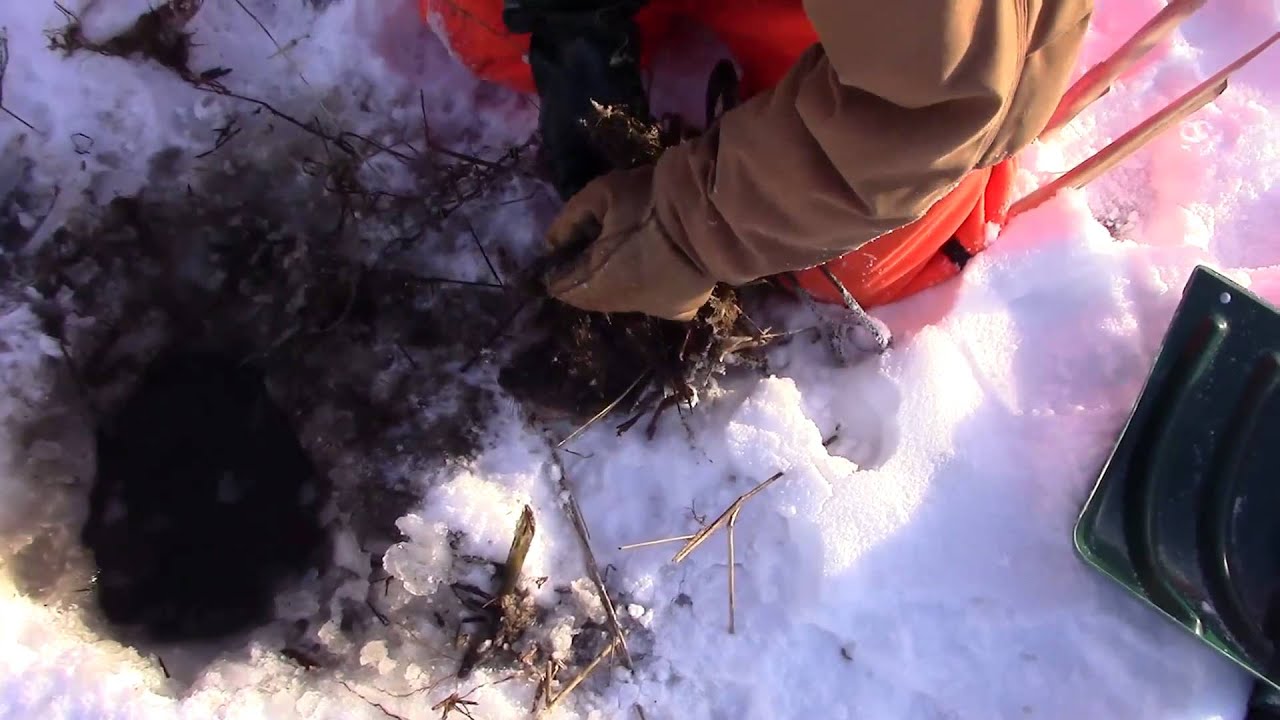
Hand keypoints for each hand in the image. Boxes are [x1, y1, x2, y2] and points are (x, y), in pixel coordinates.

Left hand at [542, 164, 714, 321]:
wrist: (715, 214)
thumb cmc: (652, 202)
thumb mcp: (602, 194)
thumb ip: (570, 218)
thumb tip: (552, 241)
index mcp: (597, 284)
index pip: (559, 287)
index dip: (560, 262)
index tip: (572, 240)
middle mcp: (623, 306)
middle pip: (592, 295)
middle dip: (590, 271)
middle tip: (603, 238)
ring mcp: (655, 311)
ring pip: (624, 298)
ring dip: (620, 279)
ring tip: (632, 247)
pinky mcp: (683, 309)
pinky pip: (657, 300)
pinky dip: (651, 285)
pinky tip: (657, 263)